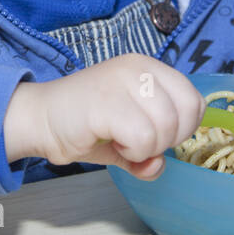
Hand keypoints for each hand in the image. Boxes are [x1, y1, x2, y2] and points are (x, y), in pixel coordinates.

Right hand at [4, 54, 205, 180]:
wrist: (39, 119)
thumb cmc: (83, 126)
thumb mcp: (128, 139)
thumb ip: (152, 152)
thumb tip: (159, 167)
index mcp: (149, 68)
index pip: (194, 100)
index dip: (183, 128)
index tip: (155, 136)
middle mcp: (139, 67)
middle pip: (185, 114)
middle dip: (166, 141)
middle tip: (137, 143)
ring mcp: (122, 80)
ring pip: (166, 127)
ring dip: (147, 148)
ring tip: (121, 142)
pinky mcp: (106, 101)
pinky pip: (143, 138)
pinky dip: (133, 152)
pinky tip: (113, 145)